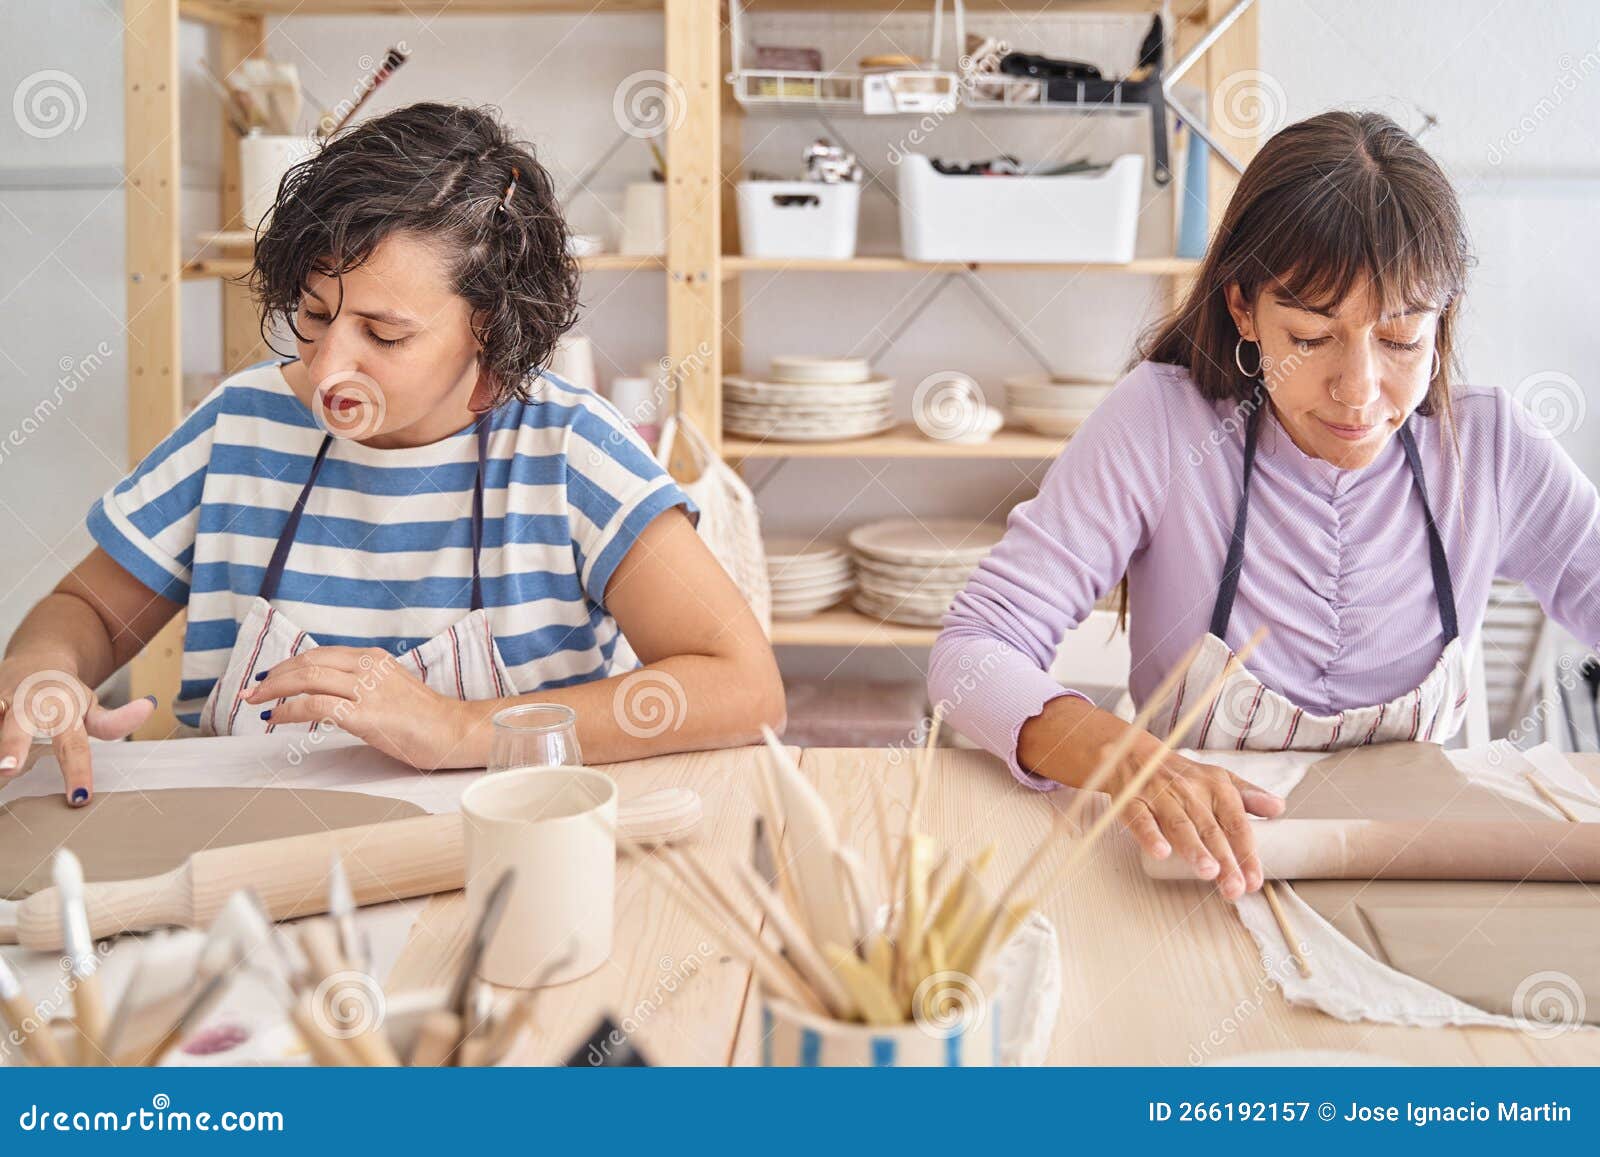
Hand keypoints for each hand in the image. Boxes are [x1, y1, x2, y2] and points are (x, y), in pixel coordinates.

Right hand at [0, 655, 155, 804]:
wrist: (38, 657)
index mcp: (60, 708)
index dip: (77, 772)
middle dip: (8, 747)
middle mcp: (25, 704)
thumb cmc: (66, 692)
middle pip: (16, 727)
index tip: (79, 799)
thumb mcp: (92, 705)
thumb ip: (113, 720)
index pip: (72, 744)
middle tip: (5, 770)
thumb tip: (149, 706)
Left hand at [246, 646, 468, 769]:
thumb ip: (362, 684)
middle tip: (251, 690)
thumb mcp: (391, 688)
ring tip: (255, 701)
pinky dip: (290, 709)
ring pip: (308, 678)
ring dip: (274, 689)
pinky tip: (277, 717)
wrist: (454, 732)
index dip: (288, 665)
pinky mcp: (366, 715)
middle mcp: (368, 667)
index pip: (320, 654)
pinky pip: (316, 706)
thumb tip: (330, 694)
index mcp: (373, 659)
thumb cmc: (426, 718)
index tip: (268, 677)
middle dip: (273, 675)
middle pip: (308, 662)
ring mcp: (367, 690)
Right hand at [1113, 744, 1285, 899]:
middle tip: (1235, 887)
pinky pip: (1141, 818)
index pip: (1236, 823)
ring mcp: (1160, 796)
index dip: (1247, 852)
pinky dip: (1150, 835)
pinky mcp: (1132, 800)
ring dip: (1194, 848)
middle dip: (1225, 860)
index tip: (1254, 879)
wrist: (1132, 752)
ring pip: (1180, 825)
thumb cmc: (1180, 773)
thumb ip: (1248, 795)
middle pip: (1211, 830)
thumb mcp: (1218, 778)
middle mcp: (1190, 791)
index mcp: (1215, 787)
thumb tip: (1278, 808)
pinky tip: (1161, 852)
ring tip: (1208, 872)